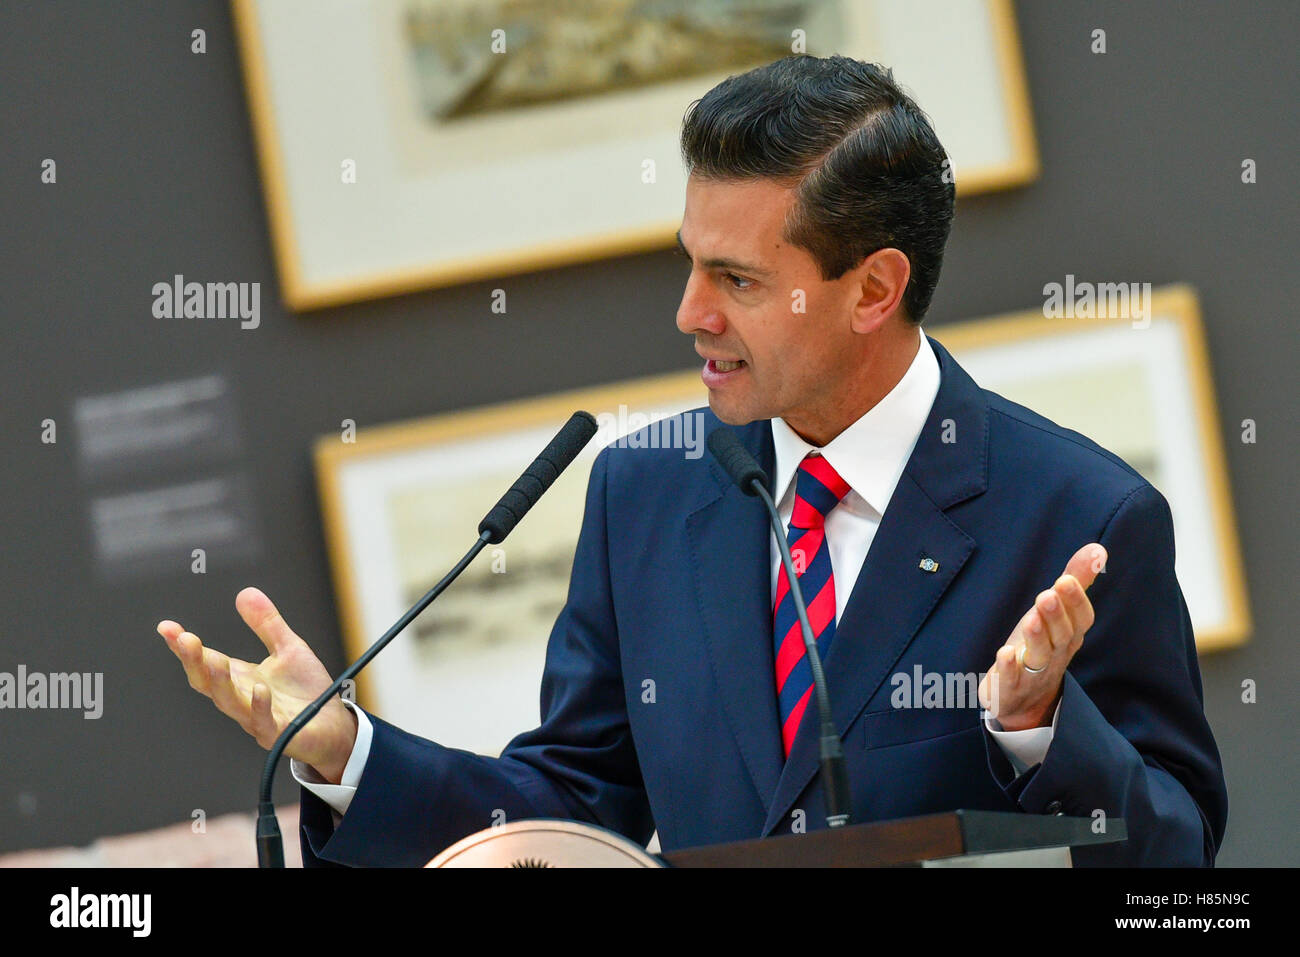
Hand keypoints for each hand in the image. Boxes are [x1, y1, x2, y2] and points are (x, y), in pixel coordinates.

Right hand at [158, 587, 357, 783]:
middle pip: (208, 683)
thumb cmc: (307, 692)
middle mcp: (242, 698)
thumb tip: (246, 593)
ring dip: (221, 682)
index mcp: (240, 677)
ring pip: (230, 702)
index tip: (167, 628)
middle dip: (194, 662)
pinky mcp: (279, 732)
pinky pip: (264, 721)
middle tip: (185, 640)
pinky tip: (259, 689)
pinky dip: (259, 706)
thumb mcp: (288, 649)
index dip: (184, 646)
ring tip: (216, 660)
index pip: (205, 660)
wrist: (334, 726)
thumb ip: (267, 624)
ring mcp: (257, 717)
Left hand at [979, 544, 1106, 730]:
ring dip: (1036, 638)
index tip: (1066, 580)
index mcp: (1069, 636)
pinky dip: (1008, 667)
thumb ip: (1076, 581)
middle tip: (1048, 595)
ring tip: (1031, 618)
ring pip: (1039, 657)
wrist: (1024, 700)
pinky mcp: (1010, 687)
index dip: (1076, 601)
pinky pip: (1011, 679)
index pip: (1080, 619)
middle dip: (1056, 615)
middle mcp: (1056, 654)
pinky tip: (1004, 653)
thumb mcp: (1057, 614)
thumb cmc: (1042, 646)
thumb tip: (1097, 550)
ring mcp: (1033, 673)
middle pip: (1061, 636)